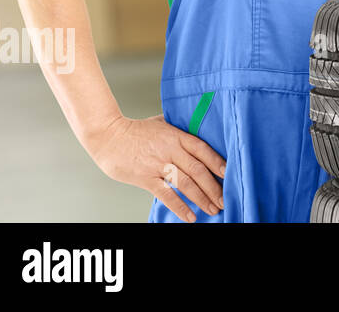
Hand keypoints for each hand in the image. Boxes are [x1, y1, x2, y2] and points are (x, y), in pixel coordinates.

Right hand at [85, 114, 225, 221]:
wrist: (108, 136)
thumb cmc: (135, 129)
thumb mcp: (162, 122)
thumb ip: (179, 128)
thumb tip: (197, 126)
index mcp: (177, 136)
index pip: (203, 150)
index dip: (218, 162)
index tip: (230, 174)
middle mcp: (171, 151)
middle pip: (198, 170)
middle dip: (214, 187)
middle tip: (225, 200)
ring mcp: (158, 165)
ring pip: (186, 183)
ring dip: (202, 198)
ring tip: (213, 209)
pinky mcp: (145, 178)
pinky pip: (166, 194)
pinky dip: (180, 206)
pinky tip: (190, 217)